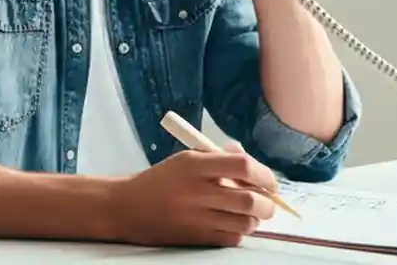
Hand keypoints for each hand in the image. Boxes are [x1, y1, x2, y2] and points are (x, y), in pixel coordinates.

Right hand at [105, 142, 278, 247]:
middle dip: (267, 203)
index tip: (269, 181)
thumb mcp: (186, 159)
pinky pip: (231, 238)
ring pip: (244, 222)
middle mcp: (197, 191)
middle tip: (267, 203)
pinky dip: (240, 232)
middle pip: (249, 199)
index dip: (264, 174)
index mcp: (195, 164)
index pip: (242, 166)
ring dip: (255, 219)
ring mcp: (196, 217)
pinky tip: (233, 225)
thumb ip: (218, 158)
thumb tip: (251, 163)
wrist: (126, 207)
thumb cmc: (160, 180)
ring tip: (251, 214)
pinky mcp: (194, 237)